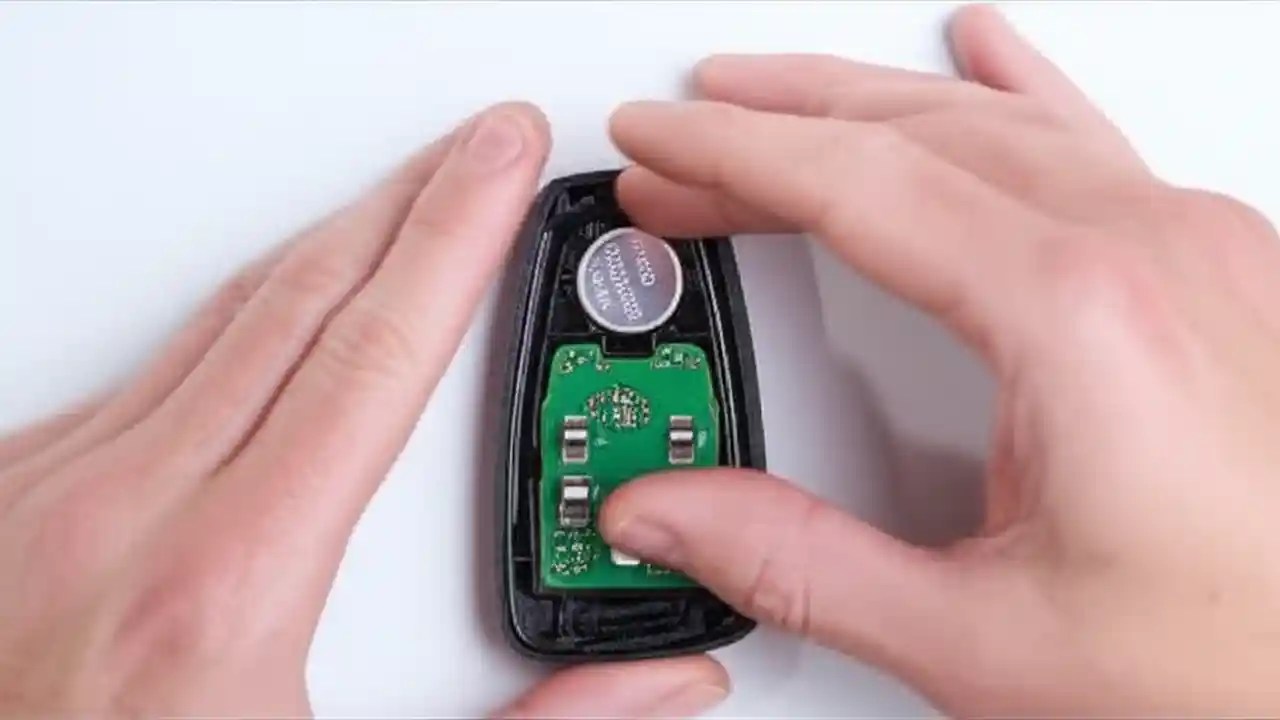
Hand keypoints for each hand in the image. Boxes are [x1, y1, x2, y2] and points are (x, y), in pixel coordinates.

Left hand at [0, 102, 727, 717]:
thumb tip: (654, 687)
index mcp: (225, 587)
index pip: (377, 355)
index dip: (456, 238)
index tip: (501, 165)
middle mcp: (123, 515)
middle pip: (303, 299)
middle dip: (412, 203)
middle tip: (481, 148)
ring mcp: (52, 493)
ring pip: (224, 317)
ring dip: (331, 249)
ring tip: (406, 207)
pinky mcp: (15, 495)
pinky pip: (150, 369)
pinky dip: (240, 319)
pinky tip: (285, 310)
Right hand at [601, 5, 1279, 716]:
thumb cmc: (1244, 661)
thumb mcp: (985, 638)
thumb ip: (801, 566)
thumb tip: (673, 513)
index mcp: (1080, 317)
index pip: (858, 185)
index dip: (733, 156)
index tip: (659, 142)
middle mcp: (1150, 250)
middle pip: (913, 135)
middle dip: (774, 128)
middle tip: (681, 147)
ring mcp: (1196, 245)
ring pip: (994, 122)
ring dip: (867, 105)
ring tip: (777, 98)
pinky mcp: (1219, 266)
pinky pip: (1088, 138)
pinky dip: (1011, 90)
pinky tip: (982, 50)